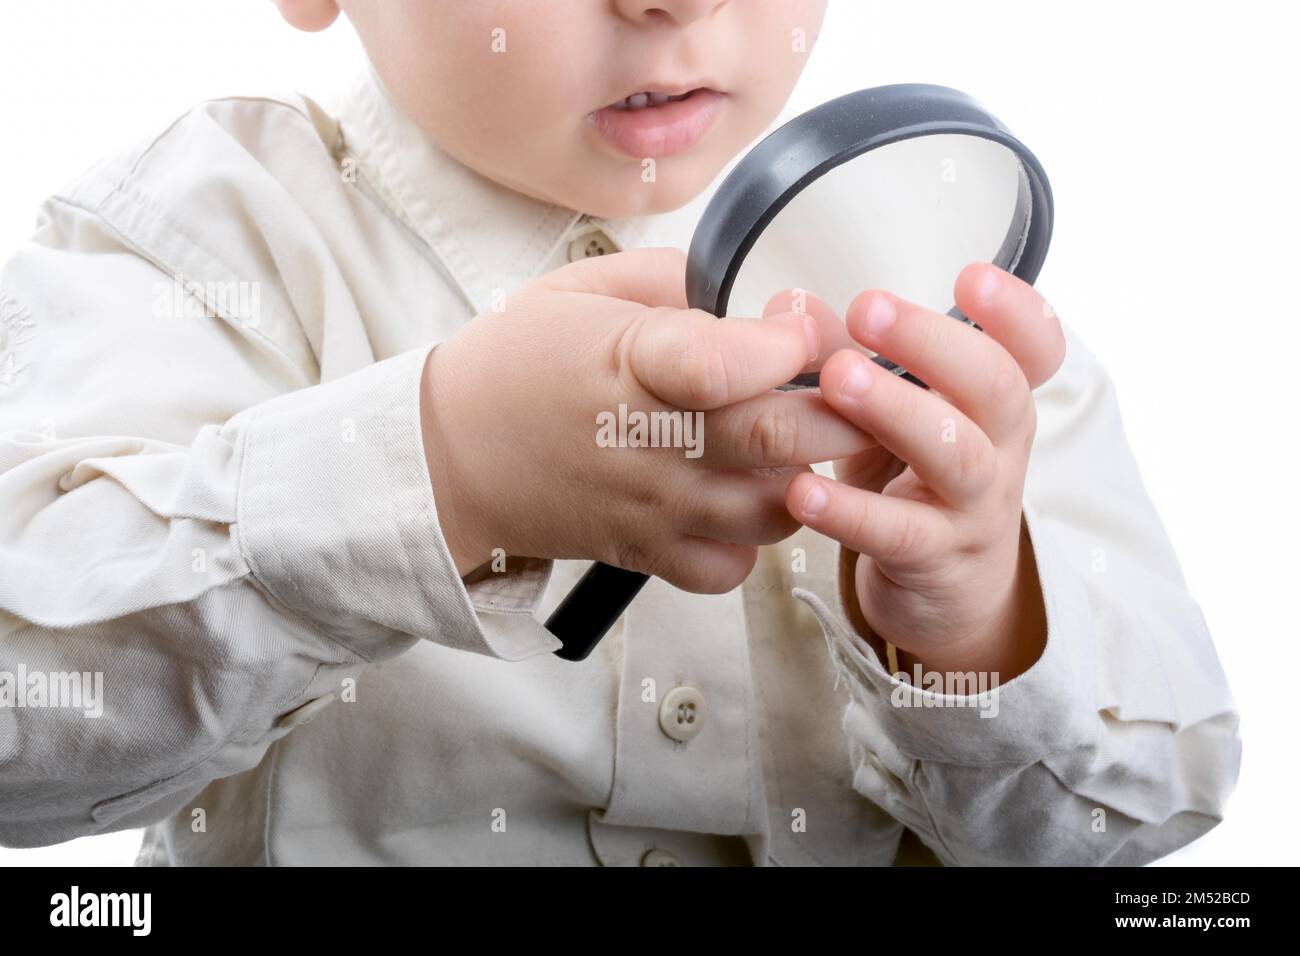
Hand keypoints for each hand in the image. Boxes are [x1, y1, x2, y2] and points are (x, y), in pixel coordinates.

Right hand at [421, 247, 872, 591]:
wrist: (450, 453)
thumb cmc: (517, 364)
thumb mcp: (586, 288)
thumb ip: (677, 280)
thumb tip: (755, 300)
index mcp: (630, 365)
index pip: (725, 364)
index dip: (785, 341)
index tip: (796, 318)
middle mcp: (649, 444)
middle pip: (775, 439)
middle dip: (842, 408)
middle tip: (862, 383)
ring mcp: (653, 507)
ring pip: (772, 509)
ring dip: (810, 474)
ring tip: (806, 437)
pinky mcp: (647, 552)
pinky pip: (730, 568)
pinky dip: (756, 542)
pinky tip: (749, 499)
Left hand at [784, 263, 1066, 678]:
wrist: (945, 597)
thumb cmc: (912, 487)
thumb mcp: (886, 420)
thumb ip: (847, 360)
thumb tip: (793, 306)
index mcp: (995, 404)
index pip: (1037, 350)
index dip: (1017, 311)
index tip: (970, 275)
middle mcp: (1000, 450)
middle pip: (995, 387)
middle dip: (933, 342)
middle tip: (869, 308)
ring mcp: (974, 509)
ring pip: (957, 456)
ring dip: (897, 411)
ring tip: (836, 381)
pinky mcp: (936, 562)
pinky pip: (899, 534)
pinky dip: (850, 512)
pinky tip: (801, 491)